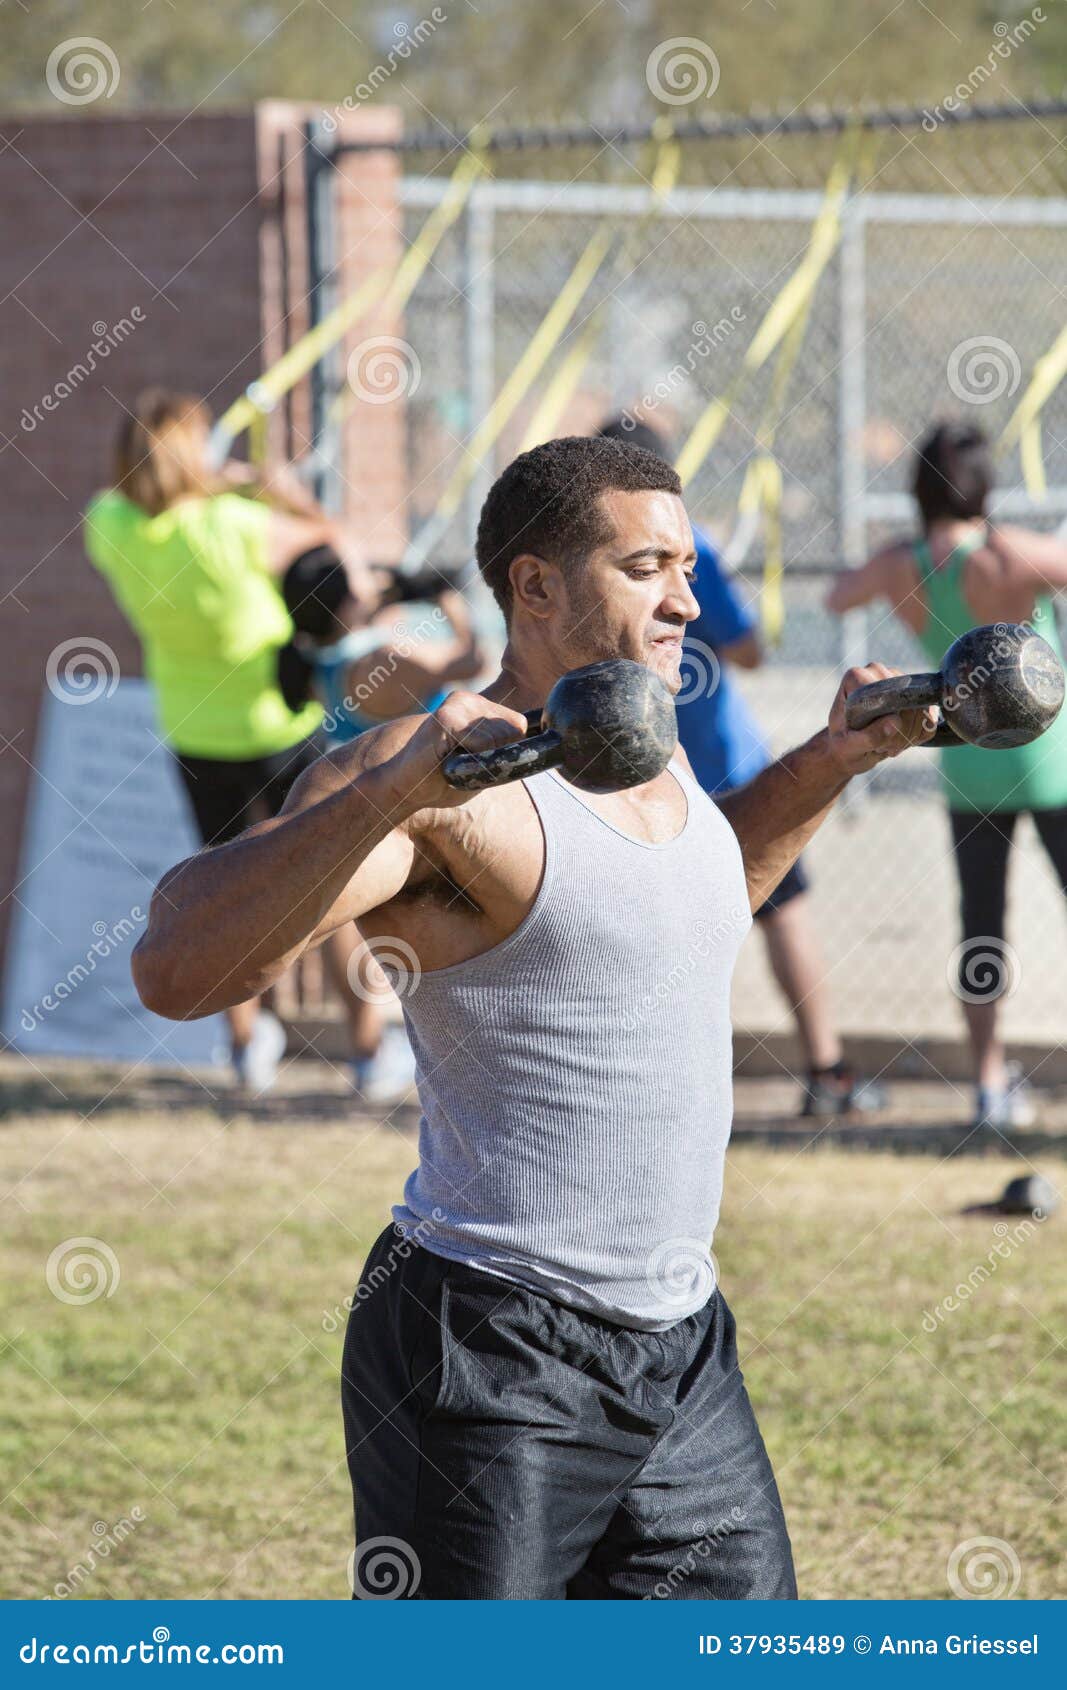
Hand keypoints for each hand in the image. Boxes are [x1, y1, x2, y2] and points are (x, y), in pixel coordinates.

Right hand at [374, 690, 529, 816]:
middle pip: (513, 732)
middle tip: (461, 764)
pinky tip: (446, 760)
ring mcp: (457, 704)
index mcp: (480, 708)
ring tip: (452, 763)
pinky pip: (481, 742)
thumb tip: (549, 748)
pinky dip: (468, 760)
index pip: (520, 726)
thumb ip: (507, 755)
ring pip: (498, 738)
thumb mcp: (484, 768)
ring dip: (478, 761)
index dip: (507, 751)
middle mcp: (470, 700)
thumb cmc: (442, 779)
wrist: (402, 786)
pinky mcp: (446, 716)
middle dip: (493, 757)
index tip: (479, 763)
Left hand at [827, 663, 937, 776]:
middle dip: (898, 733)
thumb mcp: (848, 746)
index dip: (886, 721)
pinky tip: (899, 739)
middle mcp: (879, 672)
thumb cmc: (843, 745)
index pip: (885, 695)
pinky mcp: (916, 695)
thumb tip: (895, 722)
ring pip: (922, 711)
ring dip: (908, 737)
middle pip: (906, 702)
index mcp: (857, 677)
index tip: (873, 739)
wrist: (852, 749)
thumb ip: (868, 736)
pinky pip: (930, 719)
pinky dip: (917, 736)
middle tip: (879, 745)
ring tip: (887, 743)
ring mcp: (900, 680)